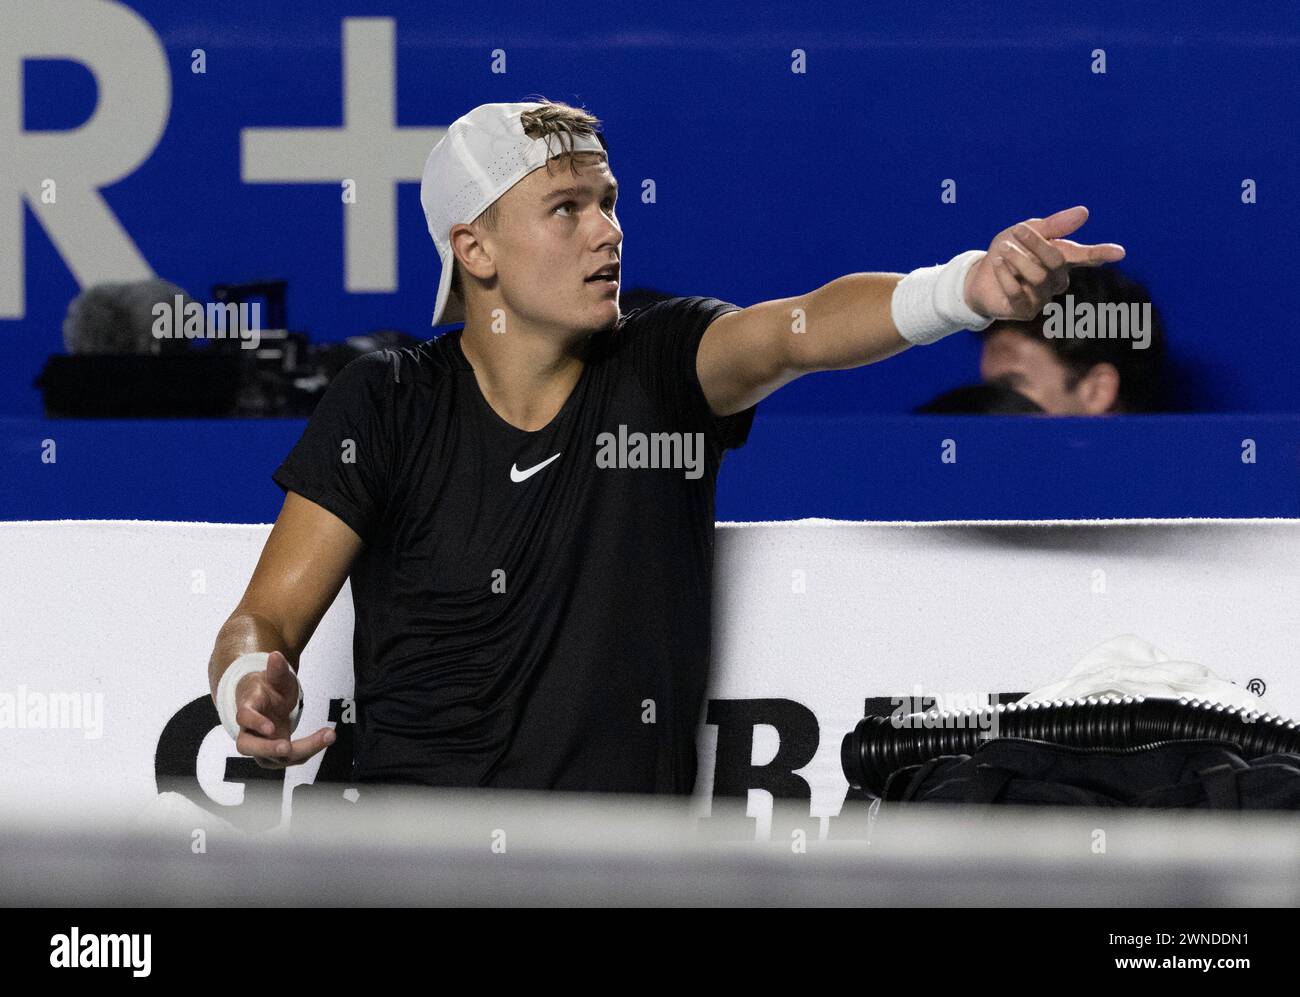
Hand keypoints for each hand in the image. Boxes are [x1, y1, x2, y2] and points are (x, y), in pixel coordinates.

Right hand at [233, 650, 335, 769]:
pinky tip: (326, 737)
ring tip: (327, 736)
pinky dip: (310, 749)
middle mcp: (249, 732)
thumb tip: (276, 655)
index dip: (256, 723)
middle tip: (287, 749)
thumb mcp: (275, 677)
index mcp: (247, 709)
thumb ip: (276, 670)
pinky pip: (292, 757)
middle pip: (248, 746)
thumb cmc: (267, 690)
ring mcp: (260, 747)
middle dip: (268, 749)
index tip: (271, 727)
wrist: (264, 703)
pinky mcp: (276, 755)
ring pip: (274, 757)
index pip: (244, 718)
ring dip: (302, 750)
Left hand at [964, 205, 1124, 321]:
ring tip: (1003, 250)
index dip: (1101, 254)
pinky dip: (1005, 275)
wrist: (979, 276)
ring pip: (1037, 276)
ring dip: (1017, 259)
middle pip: (1056, 260)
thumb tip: (1084, 212)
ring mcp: (1043, 299)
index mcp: (1063, 260)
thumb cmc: (1008, 251)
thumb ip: (1053, 225)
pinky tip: (997, 264)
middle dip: (1036, 243)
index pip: (1086, 257)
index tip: (1119, 252)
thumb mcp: (1026, 231)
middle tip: (1017, 231)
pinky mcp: (1025, 311)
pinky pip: (1018, 293)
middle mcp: (1058, 281)